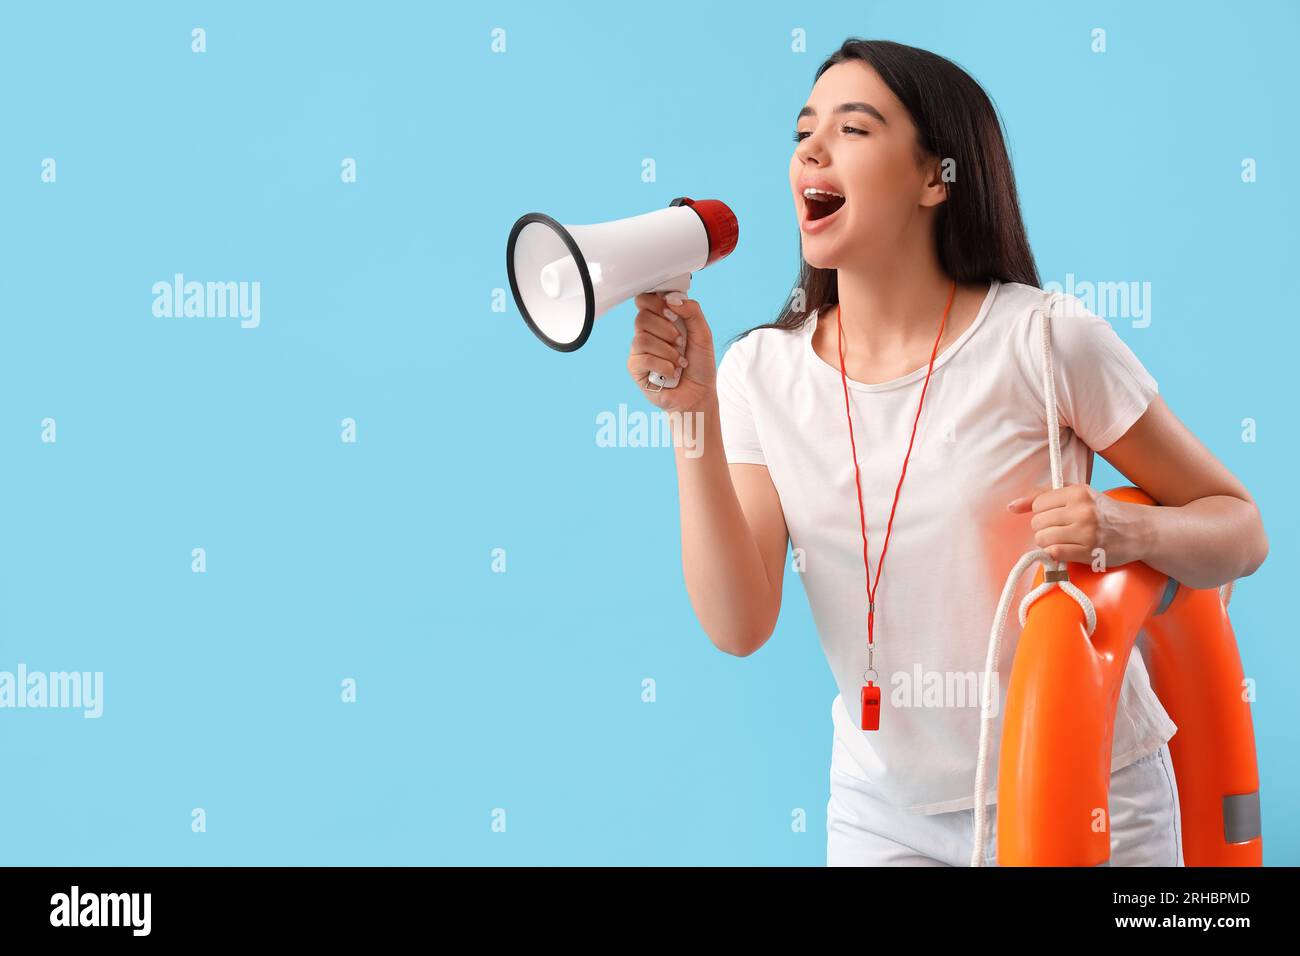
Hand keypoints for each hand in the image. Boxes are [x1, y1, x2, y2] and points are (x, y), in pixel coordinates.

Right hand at [627, 292, 716, 413]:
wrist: (699, 394)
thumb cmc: (700, 365)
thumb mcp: (703, 333)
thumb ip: (692, 311)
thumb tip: (671, 299)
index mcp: (661, 320)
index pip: (644, 300)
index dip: (656, 303)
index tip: (673, 314)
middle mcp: (647, 333)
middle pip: (642, 317)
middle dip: (666, 330)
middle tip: (681, 342)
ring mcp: (639, 351)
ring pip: (642, 339)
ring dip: (668, 351)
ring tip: (679, 361)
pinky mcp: (636, 368)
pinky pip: (643, 359)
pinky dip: (663, 366)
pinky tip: (671, 372)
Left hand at [1007, 483, 1147, 570]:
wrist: (1138, 530)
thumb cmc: (1103, 511)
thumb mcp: (1077, 494)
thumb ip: (1043, 495)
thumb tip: (1012, 506)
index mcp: (1078, 493)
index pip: (1038, 504)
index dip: (1041, 512)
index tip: (1054, 516)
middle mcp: (1082, 511)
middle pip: (1038, 523)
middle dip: (1044, 528)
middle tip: (1059, 529)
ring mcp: (1086, 532)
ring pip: (1043, 539)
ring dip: (1048, 542)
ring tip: (1063, 540)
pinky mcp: (1089, 552)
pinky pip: (1054, 553)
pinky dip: (1055, 554)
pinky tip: (1067, 549)